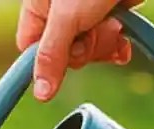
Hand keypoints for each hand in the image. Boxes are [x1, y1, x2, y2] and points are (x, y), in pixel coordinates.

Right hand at [17, 0, 141, 101]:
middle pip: (64, 54)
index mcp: (38, 8)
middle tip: (93, 28)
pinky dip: (117, 43)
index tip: (60, 66)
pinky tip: (123, 39)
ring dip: (104, 41)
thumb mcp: (68, 17)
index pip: (31, 51)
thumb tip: (40, 94)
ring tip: (112, 20)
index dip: (45, 62)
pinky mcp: (109, 14)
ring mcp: (86, 14)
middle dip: (84, 48)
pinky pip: (109, 42)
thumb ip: (52, 55)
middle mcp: (59, 13)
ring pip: (89, 49)